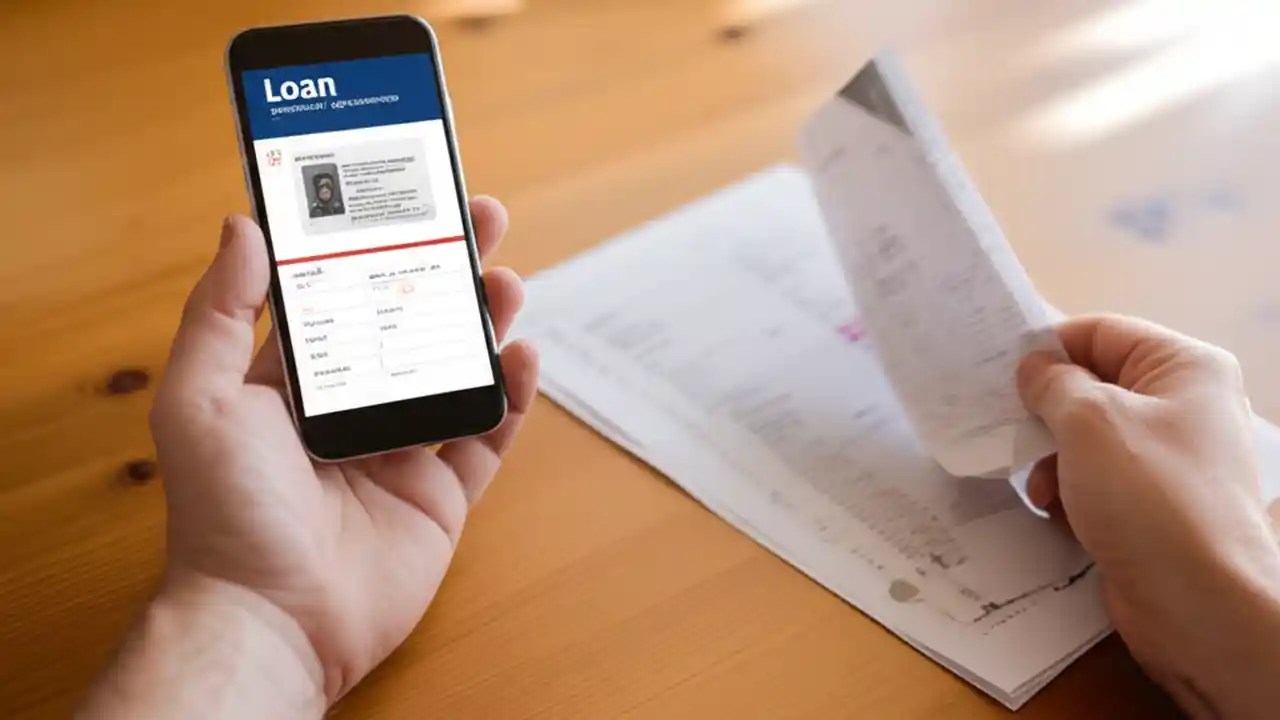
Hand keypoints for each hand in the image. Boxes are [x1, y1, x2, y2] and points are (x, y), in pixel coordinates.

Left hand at [89, 198, 537, 713]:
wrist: (273, 618)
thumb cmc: (223, 514)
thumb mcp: (200, 399)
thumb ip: (219, 312)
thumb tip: (242, 227)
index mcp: (297, 382)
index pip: (345, 296)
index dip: (378, 245)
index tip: (405, 199)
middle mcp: (353, 409)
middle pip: (414, 322)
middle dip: (449, 269)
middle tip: (482, 221)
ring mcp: (402, 450)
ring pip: (458, 370)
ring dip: (486, 321)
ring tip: (506, 282)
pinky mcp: (441, 494)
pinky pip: (488, 437)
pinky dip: (512, 396)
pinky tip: (523, 358)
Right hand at [1018, 314, 1279, 718]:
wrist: (1199, 602)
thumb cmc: (1149, 495)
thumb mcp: (1087, 421)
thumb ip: (1052, 383)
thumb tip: (1034, 367)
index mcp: (1186, 368)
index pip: (1102, 333)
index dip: (1049, 346)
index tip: (999, 369)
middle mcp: (1187, 406)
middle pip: (1094, 386)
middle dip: (1046, 411)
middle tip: (1006, 428)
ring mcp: (1173, 459)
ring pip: (1090, 437)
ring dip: (1053, 458)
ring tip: (1040, 486)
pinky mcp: (1157, 505)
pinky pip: (1100, 480)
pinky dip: (1071, 490)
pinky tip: (1055, 512)